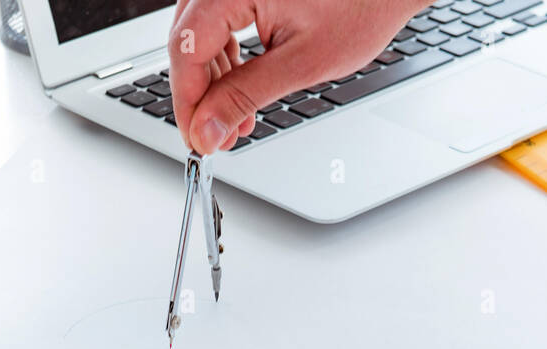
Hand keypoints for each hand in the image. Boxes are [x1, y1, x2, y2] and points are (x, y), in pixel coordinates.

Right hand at [168, 0, 422, 153]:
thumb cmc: (360, 7)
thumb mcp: (301, 63)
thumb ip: (245, 96)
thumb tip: (208, 129)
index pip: (186, 48)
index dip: (188, 100)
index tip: (196, 138)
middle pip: (187, 42)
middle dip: (199, 96)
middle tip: (215, 138)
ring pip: (200, 36)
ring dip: (213, 82)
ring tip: (235, 122)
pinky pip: (219, 24)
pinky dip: (226, 61)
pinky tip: (239, 91)